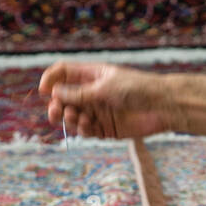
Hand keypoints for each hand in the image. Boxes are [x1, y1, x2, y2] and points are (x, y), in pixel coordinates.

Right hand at [37, 61, 173, 139]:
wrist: (162, 106)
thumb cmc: (136, 88)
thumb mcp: (104, 88)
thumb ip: (79, 93)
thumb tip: (54, 93)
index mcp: (91, 75)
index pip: (63, 74)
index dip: (51, 81)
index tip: (44, 91)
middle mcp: (91, 93)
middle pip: (63, 99)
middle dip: (56, 106)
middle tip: (55, 112)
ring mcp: (98, 111)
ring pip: (73, 117)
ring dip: (70, 119)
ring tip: (77, 118)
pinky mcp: (105, 128)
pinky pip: (86, 131)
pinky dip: (83, 130)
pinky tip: (89, 126)